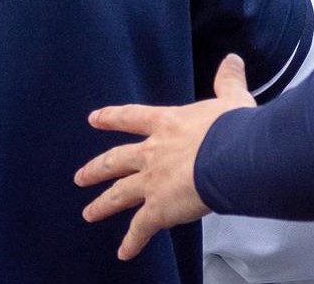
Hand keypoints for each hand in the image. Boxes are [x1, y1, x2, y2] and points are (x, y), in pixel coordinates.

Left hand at [77, 54, 256, 260]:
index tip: (93, 119)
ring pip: (119, 194)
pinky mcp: (159, 209)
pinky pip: (140, 229)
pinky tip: (124, 253)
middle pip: (116, 160)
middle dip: (96, 169)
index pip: (132, 118)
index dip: (111, 118)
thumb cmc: (233, 128)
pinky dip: (132, 242)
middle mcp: (152, 153)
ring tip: (88, 214)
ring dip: (102, 205)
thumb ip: (228, 81)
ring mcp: (152, 182)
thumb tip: (232, 60)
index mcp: (168, 124)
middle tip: (80, 177)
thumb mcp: (231, 99)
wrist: (232, 156)